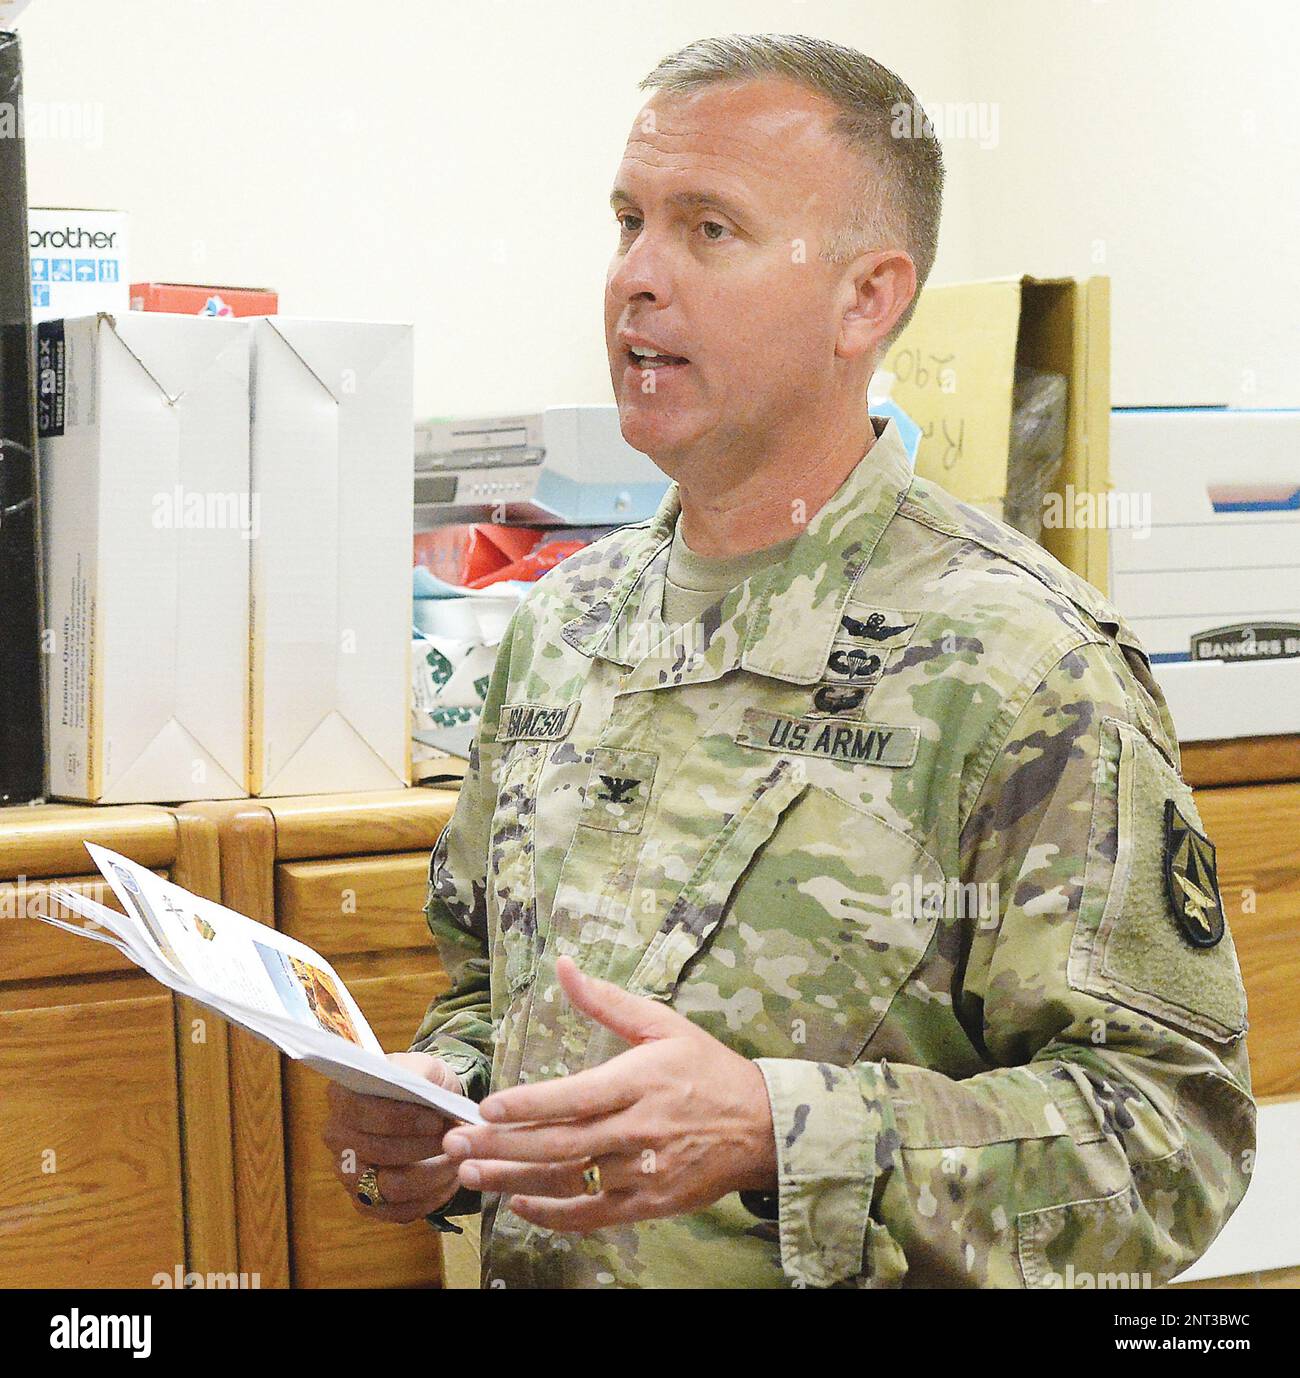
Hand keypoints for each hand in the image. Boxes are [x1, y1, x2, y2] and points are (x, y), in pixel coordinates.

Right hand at [323, 1052, 466, 1223]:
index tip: (437, 1120)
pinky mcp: (365, 1203)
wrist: (424, 1108)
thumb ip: (420, 1075)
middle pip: (378, 1152)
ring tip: (456, 1159)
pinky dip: (430, 1197)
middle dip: (423, 1148)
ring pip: (391, 1186)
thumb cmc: (421, 1085)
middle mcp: (337, 1137)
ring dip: (432, 1175)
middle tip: (456, 1141)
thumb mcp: (424, 1067)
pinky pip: (399, 1211)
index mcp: (342, 1096)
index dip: (401, 1119)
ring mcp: (348, 1174)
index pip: (362, 1111)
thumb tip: (423, 1093)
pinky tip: (449, 1179)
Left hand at [441, 955, 776, 1232]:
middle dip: (503, 1146)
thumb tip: (564, 966)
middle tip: (457, 1144)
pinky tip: (519, 1205)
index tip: (489, 1106)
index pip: (575, 1098)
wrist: (760, 1126)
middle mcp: (636, 1130)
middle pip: (560, 1145)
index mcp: (638, 1082)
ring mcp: (641, 1171)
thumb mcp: (662, 1024)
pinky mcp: (647, 1203)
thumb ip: (607, 1001)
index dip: (530, 1105)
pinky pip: (592, 1214)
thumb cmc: (706, 1069)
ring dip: (515, 1180)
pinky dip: (553, 1215)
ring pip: (569, 1181)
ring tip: (472, 1174)